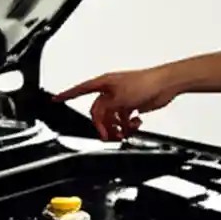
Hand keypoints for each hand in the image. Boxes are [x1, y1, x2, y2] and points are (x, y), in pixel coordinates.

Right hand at [52, 67, 178, 140]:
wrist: (165, 85)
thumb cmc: (145, 83)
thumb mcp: (120, 99)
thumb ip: (106, 109)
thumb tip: (99, 117)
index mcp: (104, 84)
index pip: (80, 90)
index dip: (66, 95)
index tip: (55, 100)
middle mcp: (111, 91)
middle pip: (98, 112)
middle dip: (102, 125)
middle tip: (108, 135)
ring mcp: (122, 99)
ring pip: (111, 119)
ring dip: (116, 128)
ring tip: (124, 133)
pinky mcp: (132, 106)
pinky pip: (123, 121)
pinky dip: (128, 126)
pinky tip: (135, 124)